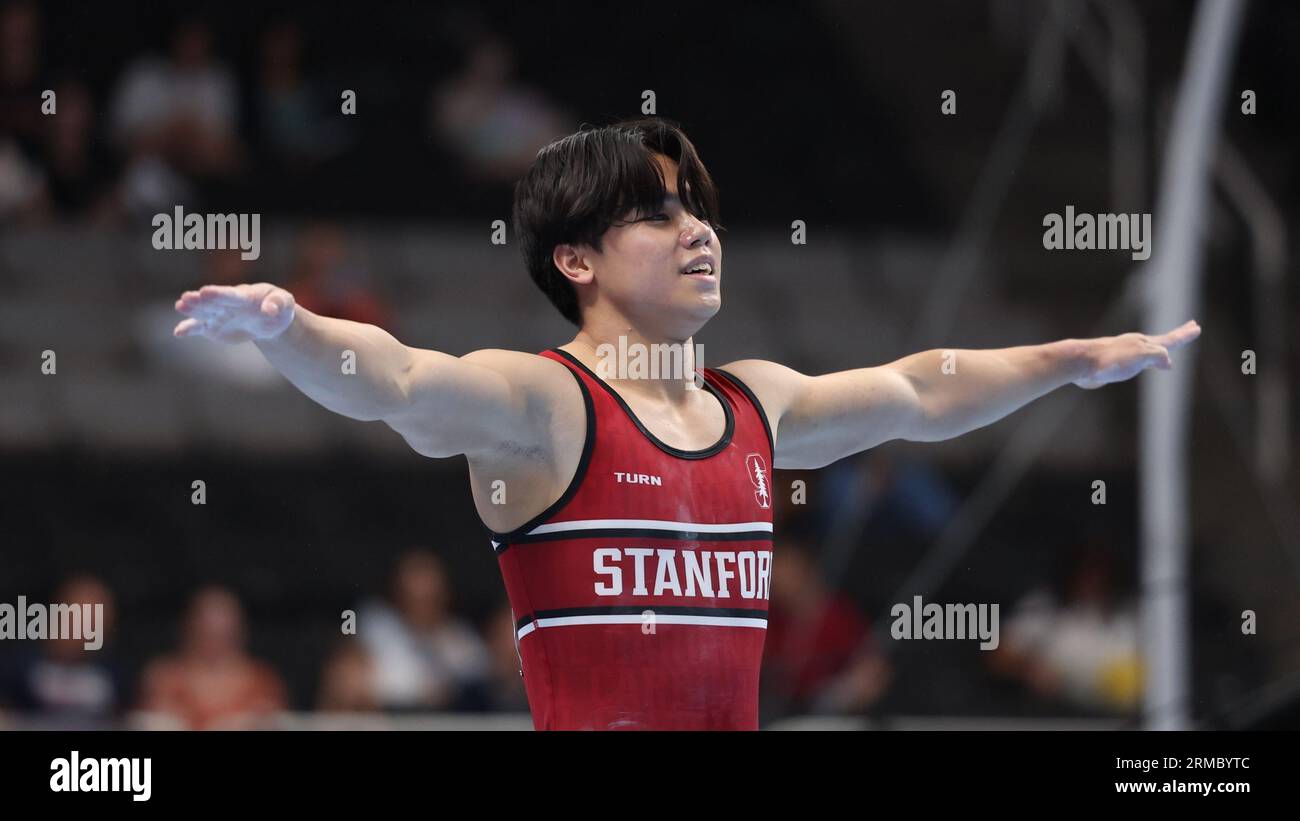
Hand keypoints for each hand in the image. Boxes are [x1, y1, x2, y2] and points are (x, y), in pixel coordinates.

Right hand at [173, 283, 296, 343]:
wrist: (269, 318)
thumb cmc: (278, 306)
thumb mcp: (284, 302)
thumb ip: (277, 304)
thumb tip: (269, 311)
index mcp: (244, 296)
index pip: (230, 295)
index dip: (218, 294)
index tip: (206, 291)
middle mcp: (226, 304)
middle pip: (212, 302)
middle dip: (200, 300)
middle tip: (186, 297)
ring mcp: (218, 315)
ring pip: (202, 313)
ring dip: (191, 310)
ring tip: (180, 306)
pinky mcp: (212, 327)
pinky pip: (198, 328)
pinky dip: (188, 329)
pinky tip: (178, 333)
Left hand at [1073, 320, 1200, 388]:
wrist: (1080, 363)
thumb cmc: (1109, 360)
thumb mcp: (1140, 356)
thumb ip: (1157, 356)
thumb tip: (1169, 363)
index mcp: (1144, 344)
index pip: (1170, 339)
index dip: (1184, 335)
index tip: (1197, 327)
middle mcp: (1135, 345)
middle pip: (1162, 340)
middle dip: (1178, 335)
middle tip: (1192, 326)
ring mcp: (1123, 353)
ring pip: (1146, 350)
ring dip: (1159, 348)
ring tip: (1166, 348)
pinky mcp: (1112, 364)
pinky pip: (1133, 361)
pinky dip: (1142, 361)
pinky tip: (1136, 364)